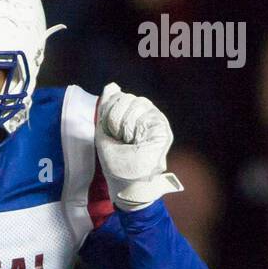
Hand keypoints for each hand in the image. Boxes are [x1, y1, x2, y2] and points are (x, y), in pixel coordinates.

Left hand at [95, 83, 183, 210]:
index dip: (109, 112)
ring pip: (136, 101)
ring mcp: (155, 119)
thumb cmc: (117, 164)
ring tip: (128, 141)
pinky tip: (135, 140)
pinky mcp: (162, 126)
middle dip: (115, 118)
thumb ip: (107, 109)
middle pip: (127, 97)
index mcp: (131, 115)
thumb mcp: (105, 133)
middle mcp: (145, 115)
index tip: (110, 132)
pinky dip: (135, 127)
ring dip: (125, 123)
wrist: (128, 183)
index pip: (119, 97)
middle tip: (119, 138)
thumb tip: (111, 85)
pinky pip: (146, 112)